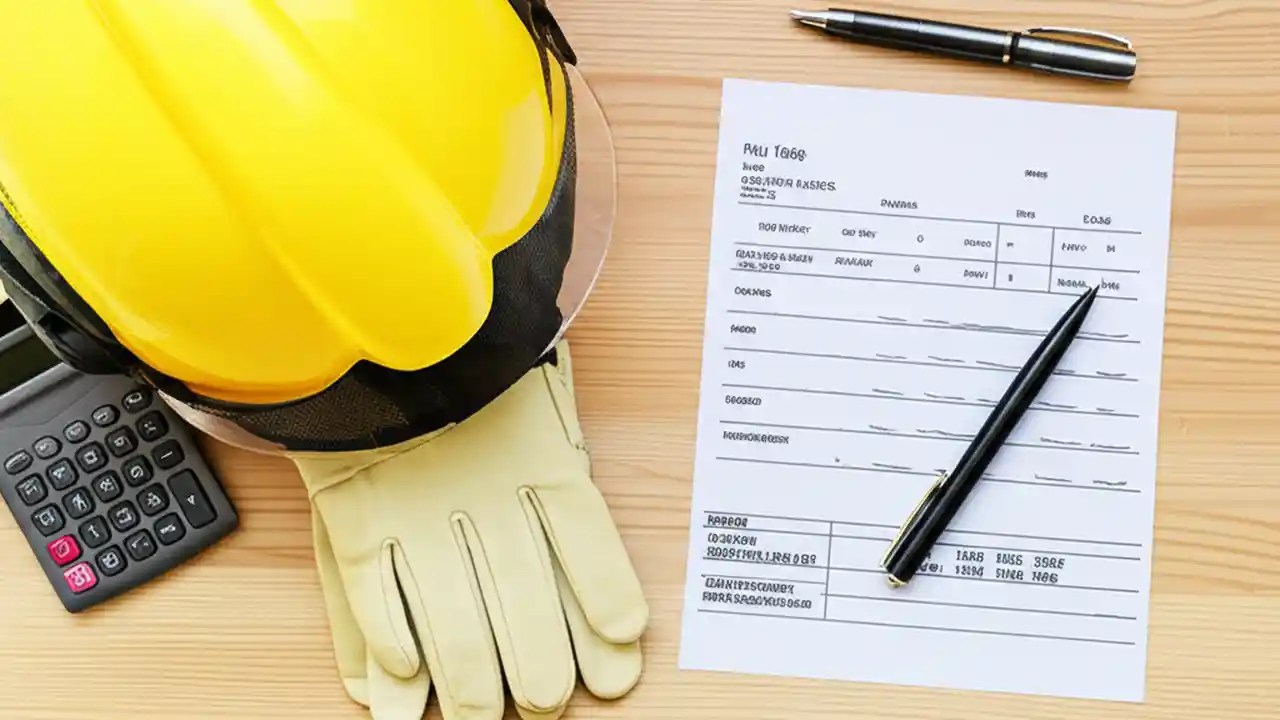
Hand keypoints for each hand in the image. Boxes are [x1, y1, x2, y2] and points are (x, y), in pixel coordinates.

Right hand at [298, 341, 647, 718]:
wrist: (377, 309)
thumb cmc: (472, 362)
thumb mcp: (536, 400)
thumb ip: (561, 479)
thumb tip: (601, 565)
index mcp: (540, 450)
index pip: (584, 539)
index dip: (601, 605)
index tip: (618, 669)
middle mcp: (485, 483)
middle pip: (521, 594)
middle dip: (537, 665)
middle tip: (545, 704)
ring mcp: (418, 498)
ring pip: (451, 610)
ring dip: (468, 676)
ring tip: (478, 716)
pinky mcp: (355, 507)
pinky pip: (372, 587)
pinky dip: (389, 638)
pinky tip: (405, 677)